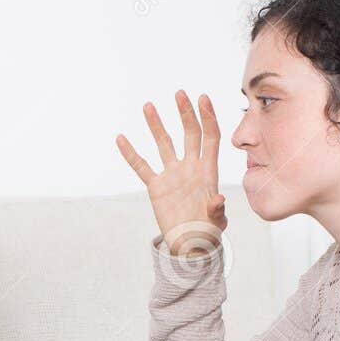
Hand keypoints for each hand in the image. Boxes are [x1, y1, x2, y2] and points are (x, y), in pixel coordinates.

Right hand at [115, 90, 227, 254]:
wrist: (190, 246)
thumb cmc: (208, 234)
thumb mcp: (216, 223)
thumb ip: (217, 210)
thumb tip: (218, 200)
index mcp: (208, 172)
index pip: (210, 137)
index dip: (208, 117)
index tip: (202, 98)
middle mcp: (190, 168)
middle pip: (189, 134)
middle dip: (185, 113)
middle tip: (179, 94)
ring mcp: (172, 175)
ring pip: (163, 144)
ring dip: (156, 125)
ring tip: (148, 106)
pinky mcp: (156, 187)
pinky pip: (141, 167)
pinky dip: (131, 154)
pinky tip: (121, 139)